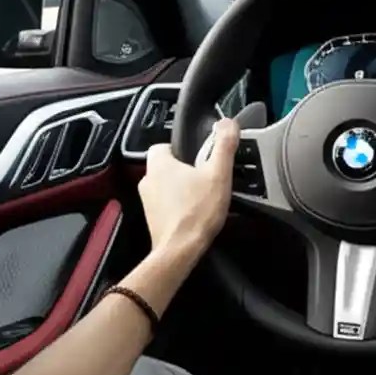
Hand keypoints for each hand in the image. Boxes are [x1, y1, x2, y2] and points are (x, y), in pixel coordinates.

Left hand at [139, 118, 239, 260]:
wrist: (179, 250)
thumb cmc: (197, 213)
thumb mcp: (218, 174)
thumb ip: (223, 146)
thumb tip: (228, 123)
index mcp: (159, 164)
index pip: (163, 144)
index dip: (181, 148)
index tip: (198, 156)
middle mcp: (147, 180)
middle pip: (166, 166)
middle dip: (184, 170)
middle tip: (205, 178)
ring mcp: (147, 201)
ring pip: (165, 186)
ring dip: (180, 189)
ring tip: (202, 197)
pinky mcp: (152, 218)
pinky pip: (165, 205)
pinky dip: (177, 206)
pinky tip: (194, 214)